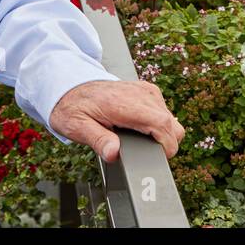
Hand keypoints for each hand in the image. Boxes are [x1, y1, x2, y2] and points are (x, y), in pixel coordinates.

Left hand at [49, 79, 184, 162]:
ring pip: (171, 121)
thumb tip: (114, 153)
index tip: (155, 158)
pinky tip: (138, 128)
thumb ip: (98, 140)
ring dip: (160, 135)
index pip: (163, 125)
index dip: (166, 147)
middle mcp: (141, 94)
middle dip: (164, 144)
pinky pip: (164, 113)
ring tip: (137, 139)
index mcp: (125, 103)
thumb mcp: (77, 127)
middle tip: (141, 152)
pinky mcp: (148, 91)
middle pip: (173, 126)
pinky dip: (157, 125)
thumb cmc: (73, 107)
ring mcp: (146, 91)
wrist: (71, 85)